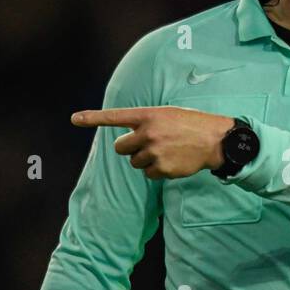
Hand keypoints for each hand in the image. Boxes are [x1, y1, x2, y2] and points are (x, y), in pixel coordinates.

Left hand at [71, 106, 235, 178]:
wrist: (215, 140)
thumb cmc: (190, 125)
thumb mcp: (167, 115)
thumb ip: (146, 123)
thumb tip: (127, 142)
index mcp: (148, 115)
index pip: (114, 117)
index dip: (92, 118)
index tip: (74, 119)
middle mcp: (148, 133)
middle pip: (120, 147)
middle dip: (130, 148)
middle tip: (147, 145)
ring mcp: (154, 152)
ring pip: (134, 162)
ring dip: (145, 160)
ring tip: (166, 152)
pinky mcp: (161, 168)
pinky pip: (148, 174)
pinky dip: (157, 171)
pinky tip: (172, 161)